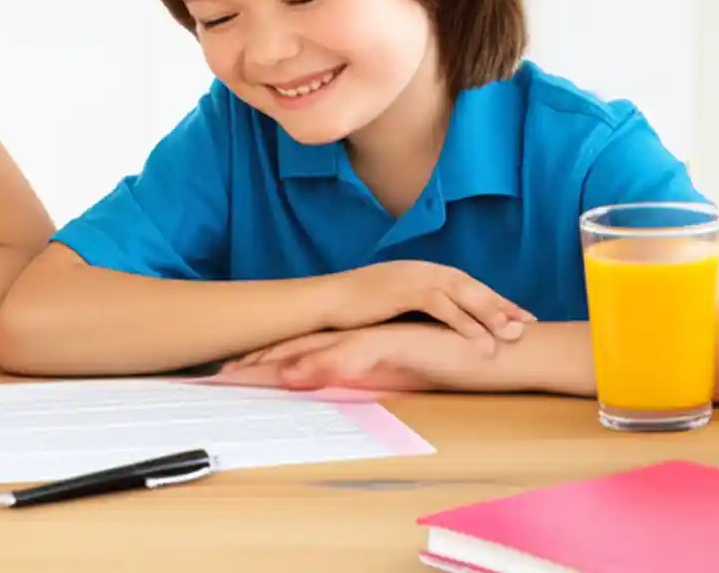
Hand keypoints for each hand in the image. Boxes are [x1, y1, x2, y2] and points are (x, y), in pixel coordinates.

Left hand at [222, 324, 488, 391]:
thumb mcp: (398, 375)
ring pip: (318, 348)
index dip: (271, 359)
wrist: (495, 352)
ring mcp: (376, 337)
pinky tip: (299, 377)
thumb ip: (366, 375)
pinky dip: (322, 366)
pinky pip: (350, 356)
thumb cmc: (450, 363)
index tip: (236, 371)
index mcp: (360, 341)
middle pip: (302, 344)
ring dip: (281, 361)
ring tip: (247, 373)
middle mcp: (362, 334)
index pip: (306, 349)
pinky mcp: (393, 344)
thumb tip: (335, 386)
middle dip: (262, 358)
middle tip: (224, 372)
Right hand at [326, 261, 534, 351]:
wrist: (323, 301)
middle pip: (471, 286)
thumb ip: (412, 305)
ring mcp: (412, 277)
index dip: (493, 299)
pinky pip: (441, 305)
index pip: (465, 284)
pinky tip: (479, 338)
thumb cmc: (352, 308)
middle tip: (526, 324)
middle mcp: (421, 268)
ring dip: (489, 314)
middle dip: (501, 305)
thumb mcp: (389, 302)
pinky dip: (463, 321)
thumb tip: (430, 324)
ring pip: (462, 293)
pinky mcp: (402, 290)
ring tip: (511, 334)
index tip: (518, 315)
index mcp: (420, 270)